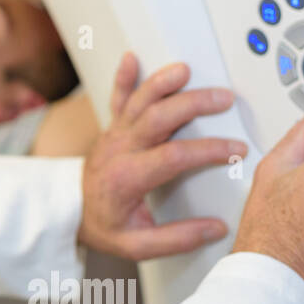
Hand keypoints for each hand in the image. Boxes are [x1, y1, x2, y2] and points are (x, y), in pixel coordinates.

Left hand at [78, 53, 246, 259]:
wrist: (68, 211)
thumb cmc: (103, 225)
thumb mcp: (137, 245)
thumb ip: (177, 239)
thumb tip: (216, 228)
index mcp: (129, 178)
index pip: (173, 157)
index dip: (207, 150)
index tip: (235, 150)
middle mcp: (120, 150)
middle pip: (158, 119)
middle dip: (193, 105)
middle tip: (224, 99)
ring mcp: (114, 135)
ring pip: (139, 102)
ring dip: (162, 83)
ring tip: (185, 70)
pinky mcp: (112, 127)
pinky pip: (116, 98)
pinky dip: (124, 77)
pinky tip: (131, 58)